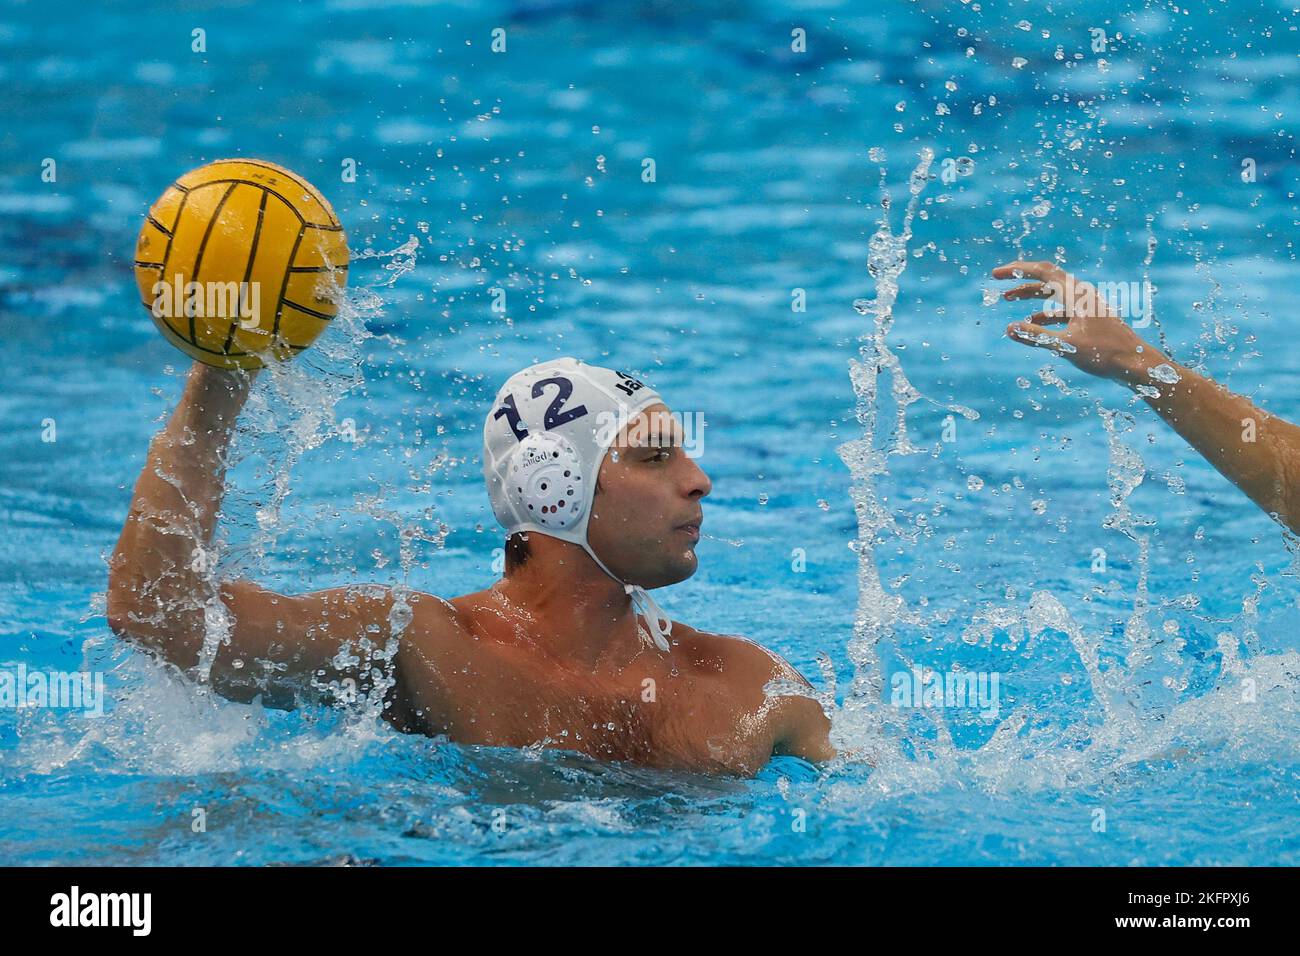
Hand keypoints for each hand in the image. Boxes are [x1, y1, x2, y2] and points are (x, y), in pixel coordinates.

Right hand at [992, 259, 1159, 383]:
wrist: (1136, 364)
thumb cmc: (1105, 354)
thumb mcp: (1066, 346)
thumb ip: (1036, 336)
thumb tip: (1009, 328)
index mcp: (1077, 295)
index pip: (1043, 272)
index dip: (1018, 270)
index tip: (997, 275)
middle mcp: (1082, 295)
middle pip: (1047, 279)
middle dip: (1021, 279)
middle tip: (997, 280)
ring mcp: (1087, 307)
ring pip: (1053, 293)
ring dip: (1030, 294)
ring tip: (1008, 299)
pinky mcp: (1089, 319)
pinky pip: (1061, 308)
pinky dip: (1044, 311)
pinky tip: (1032, 320)